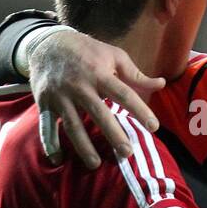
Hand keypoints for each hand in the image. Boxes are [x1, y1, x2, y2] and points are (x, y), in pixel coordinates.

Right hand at [28, 30, 165, 168]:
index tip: (154, 127)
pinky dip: (50, 144)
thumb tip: (162, 83)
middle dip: (113, 133)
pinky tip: (58, 161)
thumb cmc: (87, 51)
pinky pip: (46, 126)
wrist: (47, 43)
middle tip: (127, 152)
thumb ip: (136, 74)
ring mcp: (60, 96)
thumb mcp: (113, 55)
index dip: (139, 110)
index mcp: (99, 73)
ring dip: (83, 146)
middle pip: (98, 112)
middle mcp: (80, 85)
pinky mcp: (44, 103)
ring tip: (95, 164)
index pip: (123, 93)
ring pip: (72, 124)